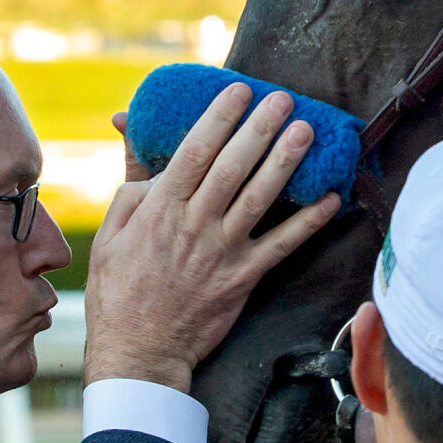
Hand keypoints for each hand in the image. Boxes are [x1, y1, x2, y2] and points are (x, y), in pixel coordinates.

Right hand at [85, 84, 340, 392]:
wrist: (139, 352)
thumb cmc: (119, 292)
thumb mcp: (111, 235)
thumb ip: (132, 189)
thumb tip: (147, 151)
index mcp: (159, 210)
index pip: (193, 152)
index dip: (217, 118)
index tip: (236, 91)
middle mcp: (194, 225)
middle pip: (232, 167)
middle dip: (259, 128)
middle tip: (283, 99)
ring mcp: (222, 252)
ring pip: (260, 198)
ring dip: (286, 162)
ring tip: (307, 131)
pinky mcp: (243, 278)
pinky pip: (282, 245)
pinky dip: (308, 221)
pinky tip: (331, 198)